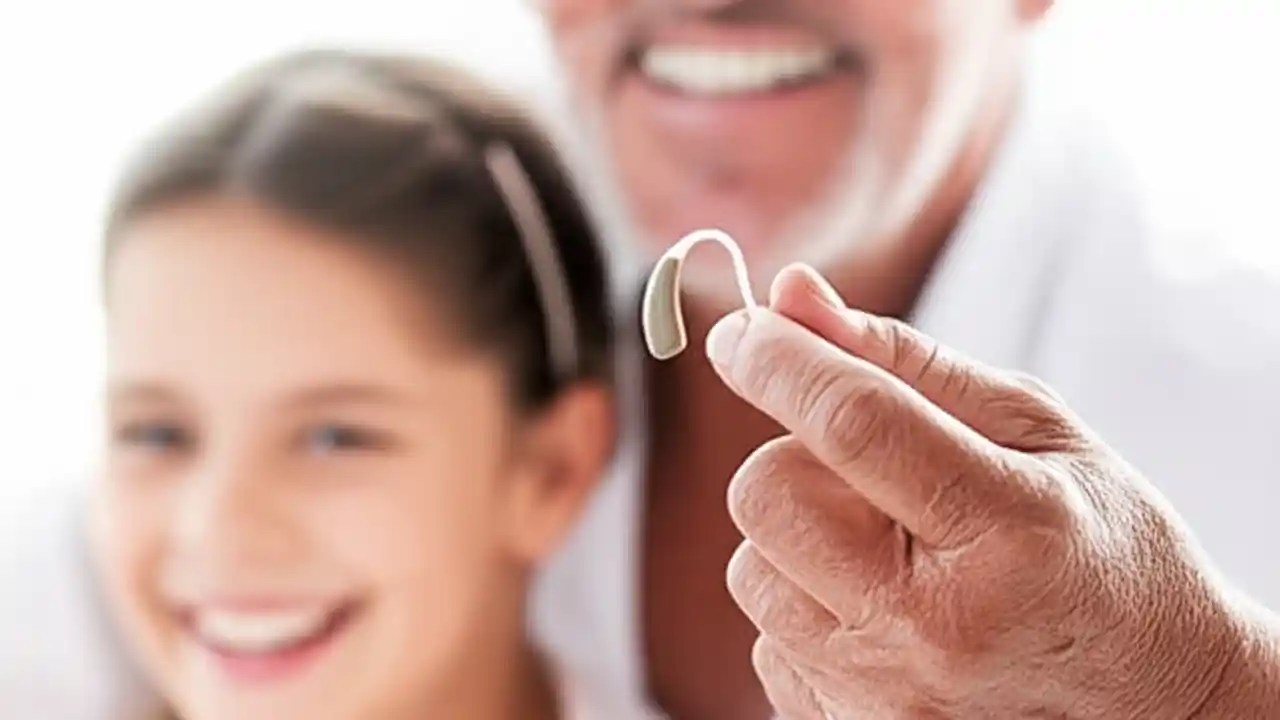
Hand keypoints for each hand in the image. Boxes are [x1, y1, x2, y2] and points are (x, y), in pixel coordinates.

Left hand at [710, 264, 1271, 717]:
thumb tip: (792, 299)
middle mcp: (936, 630)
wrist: (1152, 701)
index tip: (743, 329)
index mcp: (1007, 531)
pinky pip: (766, 638)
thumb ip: (905, 361)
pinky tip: (885, 610)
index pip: (851, 422)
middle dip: (794, 456)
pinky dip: (807, 605)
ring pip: (751, 566)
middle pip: (767, 494)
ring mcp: (887, 698)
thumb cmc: (1100, 549)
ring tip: (893, 551)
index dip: (780, 359)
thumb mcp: (1036, 431)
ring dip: (800, 536)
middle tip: (870, 471)